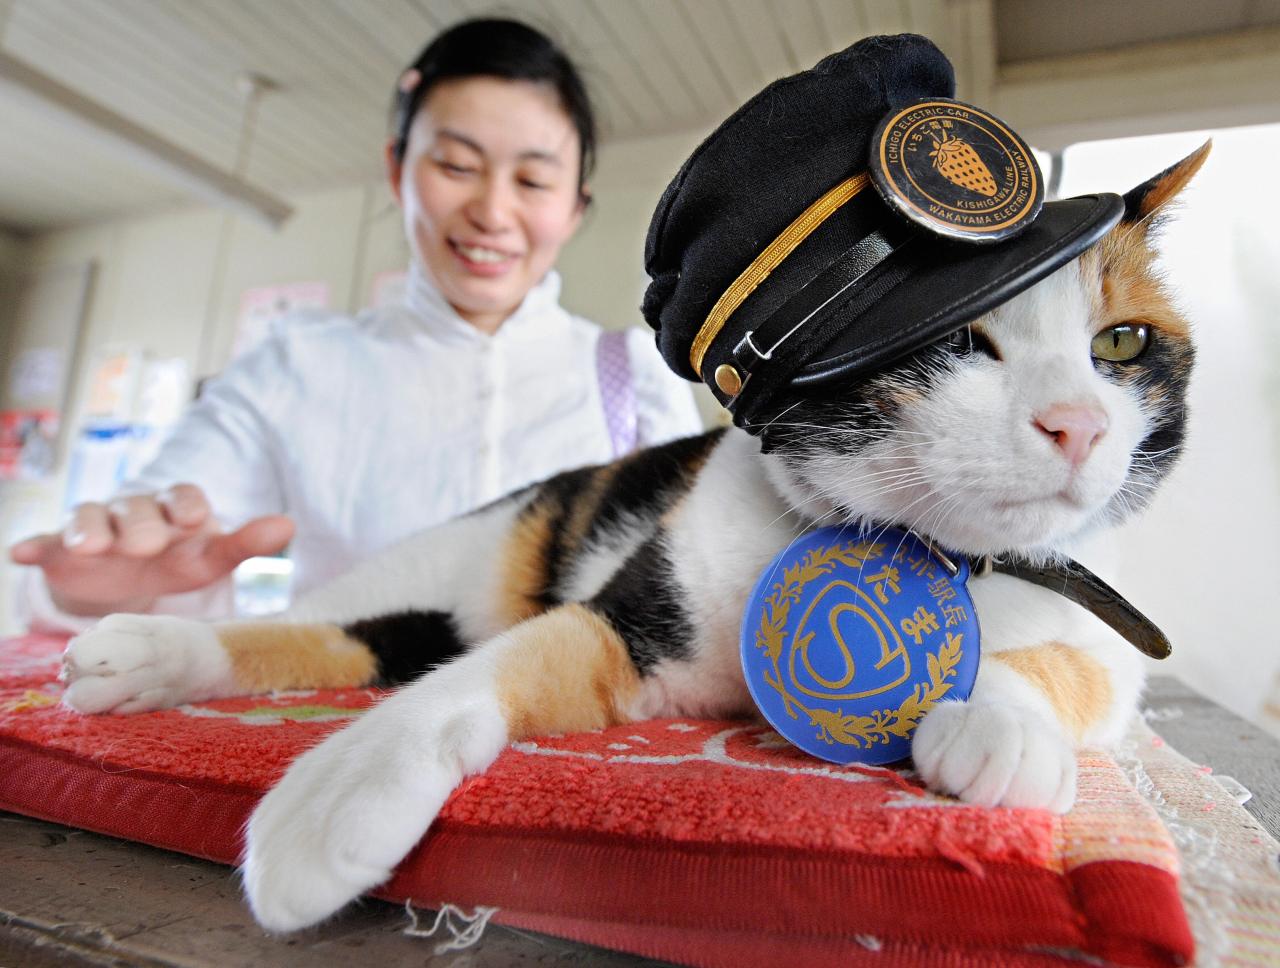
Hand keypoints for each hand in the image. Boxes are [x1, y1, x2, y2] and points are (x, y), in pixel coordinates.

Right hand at [8, 484, 294, 616]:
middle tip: (143, 544)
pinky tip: (23, 552)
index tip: (196, 519)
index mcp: (174, 509)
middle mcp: (133, 511)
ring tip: (90, 545)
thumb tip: (287, 524)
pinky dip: (34, 546)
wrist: (128, 581)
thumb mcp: (210, 557)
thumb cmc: (176, 560)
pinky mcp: (60, 549)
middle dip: (139, 523)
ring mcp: (94, 528)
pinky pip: (45, 543)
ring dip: (88, 529)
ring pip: (88, 519)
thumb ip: (245, 543)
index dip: (188, 505)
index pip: (183, 497)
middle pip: (135, 508)